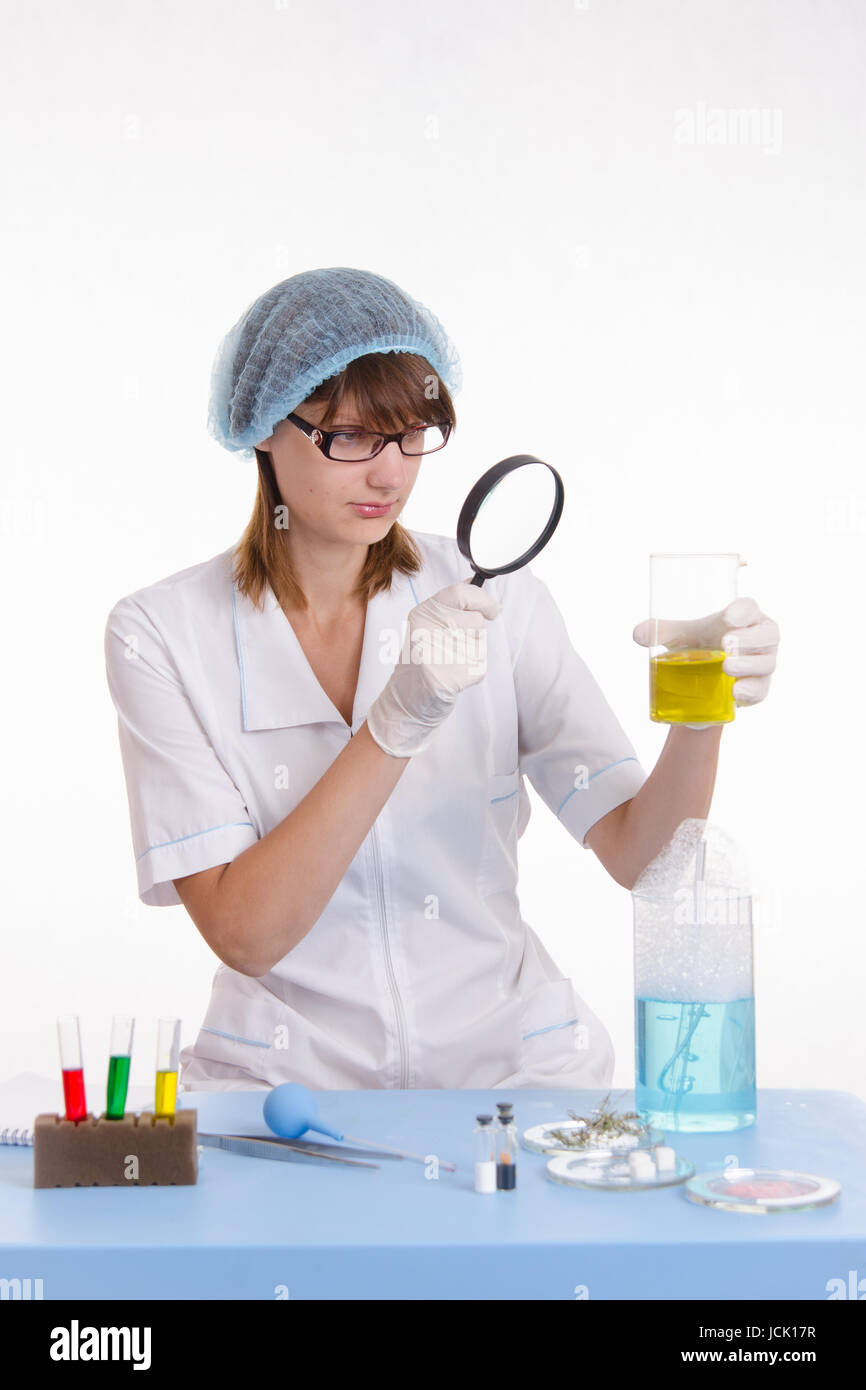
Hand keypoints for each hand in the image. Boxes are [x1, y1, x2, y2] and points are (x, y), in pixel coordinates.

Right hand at [365, 579, 502, 756]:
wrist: (407, 702)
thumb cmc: (421, 660)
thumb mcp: (427, 624)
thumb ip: (449, 604)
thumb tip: (473, 583)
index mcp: (421, 615)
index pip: (461, 594)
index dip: (483, 599)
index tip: (493, 609)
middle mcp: (426, 632)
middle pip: (476, 621)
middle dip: (475, 633)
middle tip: (455, 645)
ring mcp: (438, 655)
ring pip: (480, 644)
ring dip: (473, 653)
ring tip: (450, 661)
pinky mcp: (450, 678)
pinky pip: (480, 665)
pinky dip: (473, 672)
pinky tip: (453, 676)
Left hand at [632, 597, 779, 727]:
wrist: (705, 680)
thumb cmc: (700, 645)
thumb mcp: (682, 637)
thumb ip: (663, 631)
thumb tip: (637, 634)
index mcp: (743, 617)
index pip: (750, 607)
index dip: (742, 610)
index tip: (727, 617)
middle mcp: (759, 637)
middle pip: (768, 634)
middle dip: (749, 639)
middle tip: (726, 644)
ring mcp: (763, 663)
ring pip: (767, 662)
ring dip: (749, 665)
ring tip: (727, 668)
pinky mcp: (760, 687)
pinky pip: (762, 689)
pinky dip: (751, 691)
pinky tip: (737, 693)